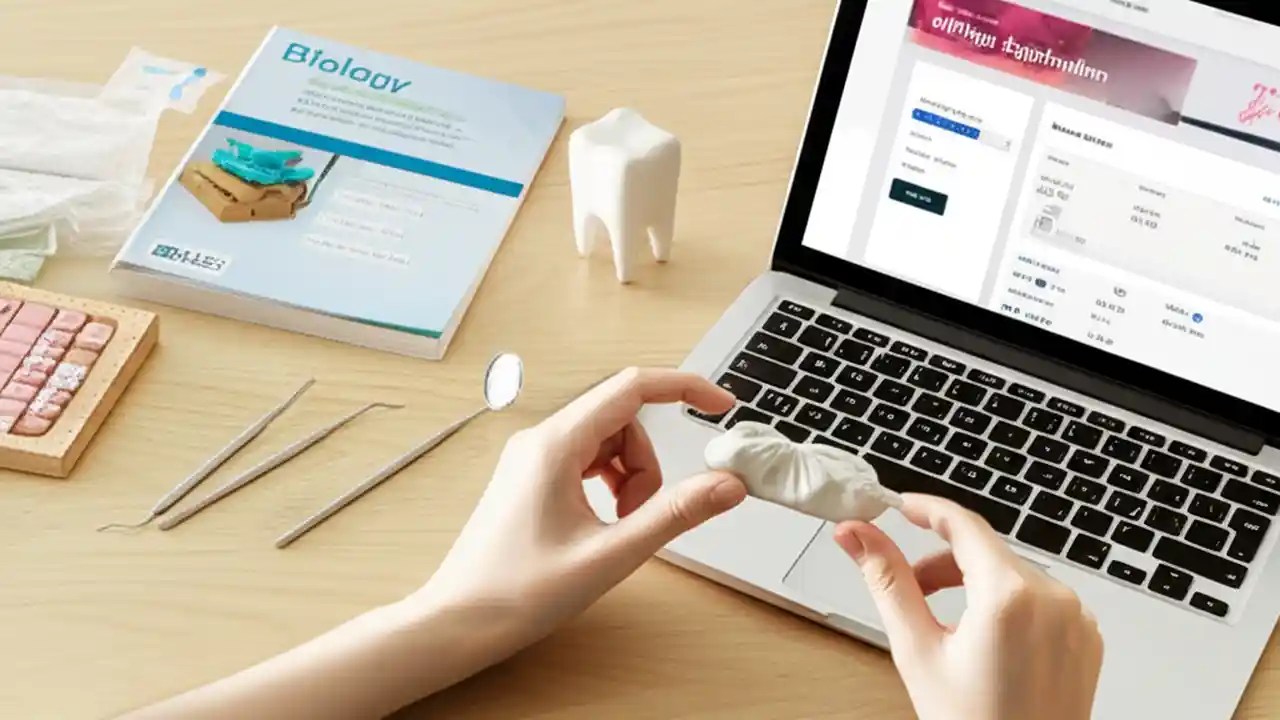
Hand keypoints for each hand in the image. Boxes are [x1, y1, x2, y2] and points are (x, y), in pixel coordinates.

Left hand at [412, 367, 747, 652]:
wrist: (457, 623)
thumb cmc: (518, 593)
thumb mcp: (610, 555)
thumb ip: (674, 515)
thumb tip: (727, 485)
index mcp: (555, 445)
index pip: (632, 388)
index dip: (684, 388)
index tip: (721, 404)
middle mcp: (540, 440)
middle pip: (622, 420)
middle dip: (648, 463)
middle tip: (640, 517)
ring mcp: (532, 457)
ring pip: (607, 442)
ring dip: (629, 477)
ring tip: (617, 527)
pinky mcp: (531, 477)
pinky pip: (586, 461)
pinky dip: (609, 485)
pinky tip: (603, 523)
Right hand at [834, 494, 1102, 719]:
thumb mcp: (916, 651)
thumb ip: (887, 581)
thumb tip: (857, 536)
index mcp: (1009, 597)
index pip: (963, 523)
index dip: (926, 509)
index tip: (899, 507)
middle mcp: (1053, 600)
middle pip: (986, 550)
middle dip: (942, 562)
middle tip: (910, 590)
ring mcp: (1076, 619)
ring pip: (1012, 574)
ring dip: (974, 583)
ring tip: (948, 627)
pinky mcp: (1087, 636)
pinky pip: (1040, 599)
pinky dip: (1007, 605)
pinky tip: (985, 641)